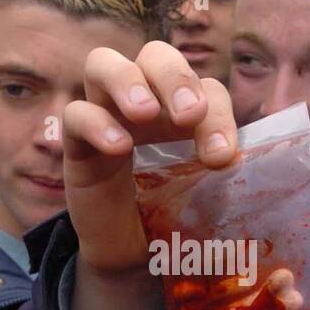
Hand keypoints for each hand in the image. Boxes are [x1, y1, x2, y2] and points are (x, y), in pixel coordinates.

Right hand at [62, 42, 236, 309]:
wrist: (137, 255)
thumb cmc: (176, 214)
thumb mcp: (205, 188)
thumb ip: (217, 166)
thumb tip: (234, 155)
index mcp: (183, 106)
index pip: (205, 87)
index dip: (218, 113)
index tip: (222, 156)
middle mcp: (145, 99)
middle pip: (154, 54)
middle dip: (174, 77)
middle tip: (189, 115)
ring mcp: (106, 115)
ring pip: (101, 62)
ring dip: (126, 80)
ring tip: (145, 112)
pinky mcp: (75, 144)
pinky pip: (75, 114)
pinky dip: (96, 123)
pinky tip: (118, 149)